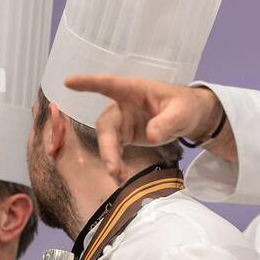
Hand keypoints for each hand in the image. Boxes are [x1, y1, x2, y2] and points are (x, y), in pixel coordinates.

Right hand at [63, 74, 224, 181]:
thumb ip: (167, 122)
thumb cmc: (185, 105)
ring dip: (111, 158)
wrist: (190, 117)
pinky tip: (120, 177)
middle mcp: (123, 104)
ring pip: (107, 139)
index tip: (69, 81)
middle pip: (107, 124)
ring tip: (119, 177)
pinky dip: (116, 163)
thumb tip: (152, 135)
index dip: (89, 83)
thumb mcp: (182, 112)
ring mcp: (123, 120)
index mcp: (135, 90)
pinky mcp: (125, 135)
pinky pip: (115, 149)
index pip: (110, 84)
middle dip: (107, 146)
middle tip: (113, 167)